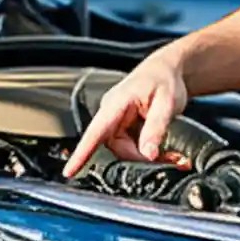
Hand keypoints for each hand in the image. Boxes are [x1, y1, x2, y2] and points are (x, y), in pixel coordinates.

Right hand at [61, 55, 188, 178]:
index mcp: (116, 103)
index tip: (70, 171)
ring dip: (145, 155)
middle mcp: (112, 112)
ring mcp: (117, 119)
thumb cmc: (165, 79)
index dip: (82, 153)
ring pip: (124, 149)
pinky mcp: (125, 126)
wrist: (168, 69)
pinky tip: (163, 149)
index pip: (95, 131)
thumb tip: (148, 154)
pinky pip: (130, 146)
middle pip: (115, 146)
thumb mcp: (166, 103)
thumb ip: (155, 128)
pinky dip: (146, 150)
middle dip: (139, 157)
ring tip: (170, 154)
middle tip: (167, 158)